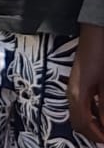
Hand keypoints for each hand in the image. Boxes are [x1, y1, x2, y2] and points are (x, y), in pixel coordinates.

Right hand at [70, 22, 103, 141]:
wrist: (94, 36)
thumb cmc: (100, 56)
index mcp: (77, 95)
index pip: (84, 125)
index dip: (98, 137)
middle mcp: (71, 94)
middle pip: (78, 123)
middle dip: (93, 133)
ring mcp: (73, 88)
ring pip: (78, 116)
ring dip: (92, 125)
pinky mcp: (77, 84)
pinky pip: (81, 106)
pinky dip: (91, 115)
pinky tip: (101, 113)